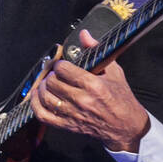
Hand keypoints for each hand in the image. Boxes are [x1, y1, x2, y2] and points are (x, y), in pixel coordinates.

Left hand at [29, 28, 150, 152]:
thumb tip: (84, 35)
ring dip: (42, 87)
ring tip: (47, 83)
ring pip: (45, 97)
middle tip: (54, 73)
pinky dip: (35, 104)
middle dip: (50, 74)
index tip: (61, 64)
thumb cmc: (121, 99)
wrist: (126, 127)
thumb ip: (96, 51)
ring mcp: (73, 114)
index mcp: (93, 85)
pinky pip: (43, 115)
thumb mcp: (114, 72)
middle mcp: (81, 100)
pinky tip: (37, 96)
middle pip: (52, 82)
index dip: (59, 64)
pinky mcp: (68, 125)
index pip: (63, 69)